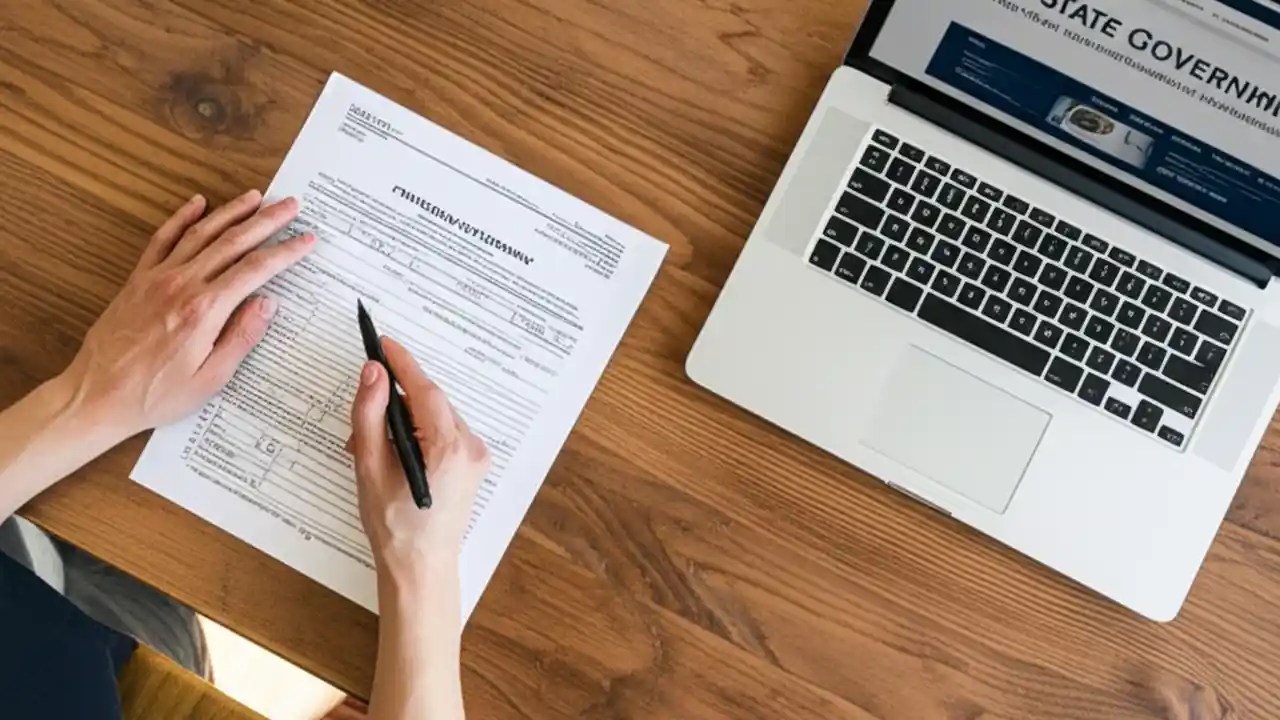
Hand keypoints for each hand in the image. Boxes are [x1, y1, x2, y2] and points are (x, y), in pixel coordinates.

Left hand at [60, 190, 314, 439]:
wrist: (97, 394)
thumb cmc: (155, 394)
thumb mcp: (210, 378)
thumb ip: (241, 337)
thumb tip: (268, 303)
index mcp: (205, 311)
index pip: (255, 270)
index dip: (285, 252)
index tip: (306, 240)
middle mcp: (182, 285)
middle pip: (233, 242)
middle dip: (266, 221)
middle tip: (290, 205)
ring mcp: (157, 278)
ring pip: (201, 233)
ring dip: (231, 212)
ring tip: (255, 197)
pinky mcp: (138, 279)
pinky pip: (162, 239)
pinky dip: (181, 217)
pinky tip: (198, 203)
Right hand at [350, 337, 489, 577]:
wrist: (420, 569)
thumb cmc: (394, 526)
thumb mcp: (370, 466)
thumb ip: (370, 415)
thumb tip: (373, 373)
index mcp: (449, 447)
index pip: (425, 389)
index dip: (402, 363)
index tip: (382, 342)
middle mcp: (470, 447)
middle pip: (429, 403)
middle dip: (394, 403)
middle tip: (360, 417)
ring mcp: (475, 457)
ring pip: (435, 418)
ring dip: (403, 423)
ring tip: (369, 446)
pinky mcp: (472, 466)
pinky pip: (443, 435)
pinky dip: (417, 436)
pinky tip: (392, 455)